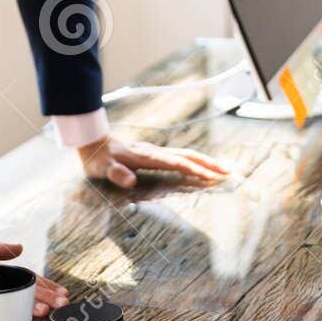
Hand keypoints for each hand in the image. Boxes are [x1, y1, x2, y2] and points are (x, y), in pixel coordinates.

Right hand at [0, 240, 69, 316]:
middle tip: (63, 301)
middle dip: (42, 293)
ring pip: (1, 293)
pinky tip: (5, 314)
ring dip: (24, 301)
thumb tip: (19, 248)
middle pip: (17, 283)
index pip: (21, 275)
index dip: (43, 285)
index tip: (62, 293)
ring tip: (44, 308)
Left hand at [77, 134, 233, 188]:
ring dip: (205, 162)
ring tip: (221, 169)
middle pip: (188, 156)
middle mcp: (156, 152)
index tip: (212, 177)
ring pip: (186, 155)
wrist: (93, 140)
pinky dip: (194, 161)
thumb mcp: (102, 168)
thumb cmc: (98, 158)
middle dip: (209, 165)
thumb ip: (116, 174)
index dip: (195, 170)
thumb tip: (130, 180)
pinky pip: (179, 157)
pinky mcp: (153, 154)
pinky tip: (198, 166)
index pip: (177, 163)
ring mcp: (155, 152)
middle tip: (228, 172)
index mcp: (148, 157)